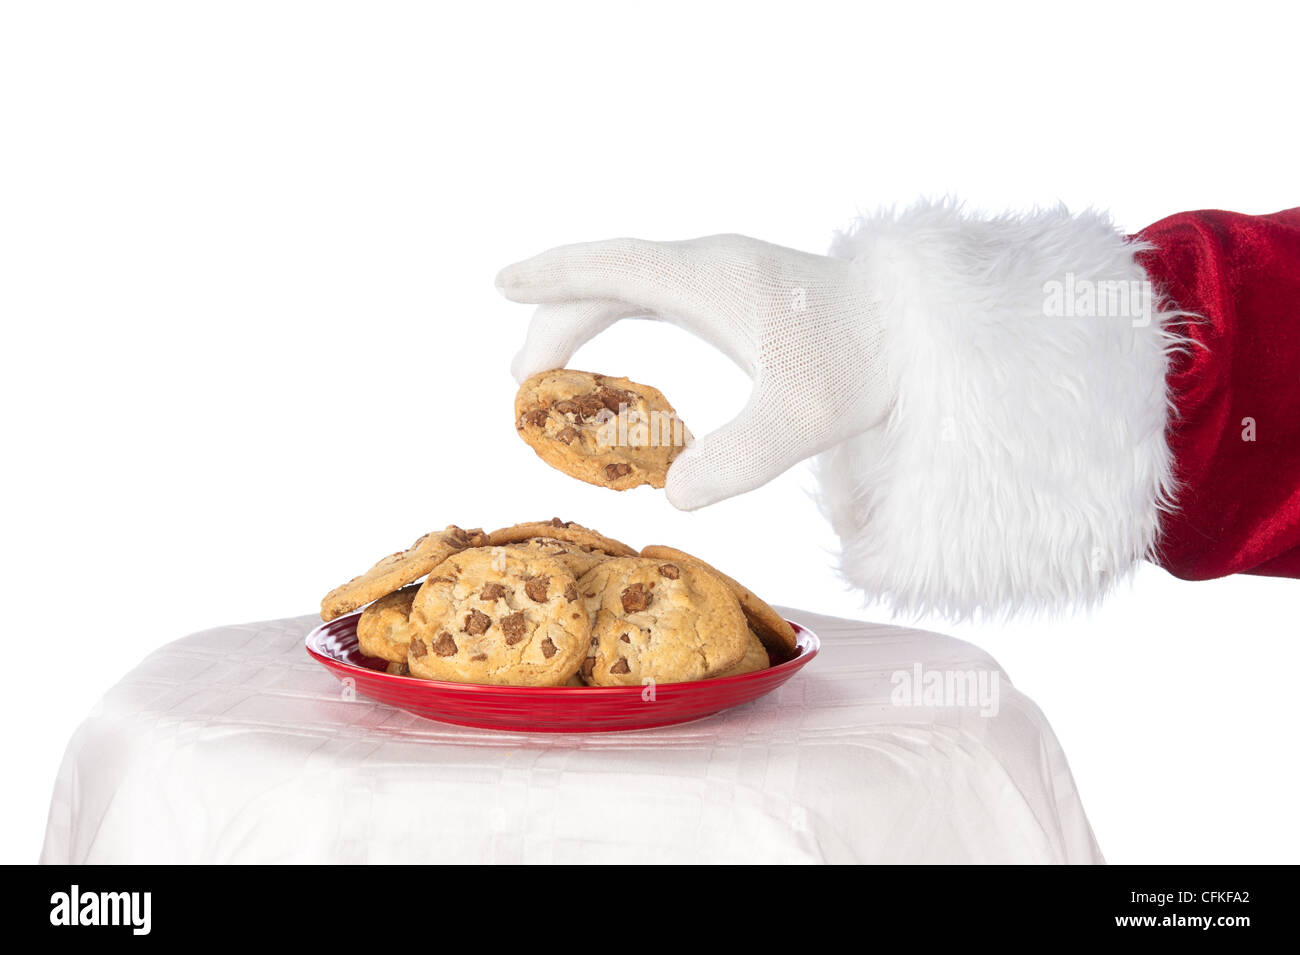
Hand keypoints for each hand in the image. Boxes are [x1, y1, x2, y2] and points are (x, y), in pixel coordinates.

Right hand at [496, 234, 892, 509]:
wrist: (916, 332)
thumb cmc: (864, 364)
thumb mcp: (804, 420)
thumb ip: (737, 460)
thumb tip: (674, 496)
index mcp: (711, 280)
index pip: (612, 267)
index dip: (553, 276)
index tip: (501, 282)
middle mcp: (709, 267)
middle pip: (609, 279)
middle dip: (556, 320)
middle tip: (518, 381)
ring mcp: (723, 277)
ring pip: (629, 288)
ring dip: (582, 322)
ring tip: (546, 374)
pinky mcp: (737, 295)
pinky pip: (656, 300)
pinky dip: (619, 324)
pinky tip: (614, 365)